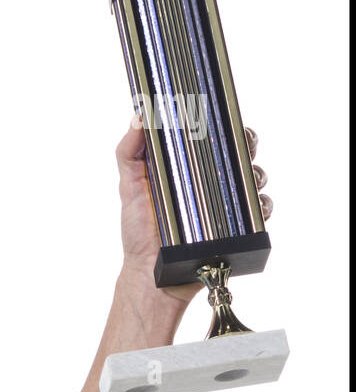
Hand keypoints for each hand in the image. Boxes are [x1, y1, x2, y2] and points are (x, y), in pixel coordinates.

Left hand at [116, 118, 271, 303]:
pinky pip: (261, 210)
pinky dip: (263, 204)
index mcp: (184, 169)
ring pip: (253, 178)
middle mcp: (208, 183)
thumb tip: (138, 117)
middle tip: (241, 146)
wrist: (152, 274)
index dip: (222, 125)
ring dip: (256, 173)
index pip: (210, 138)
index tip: (224, 118)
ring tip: (246, 178)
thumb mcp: (129, 188)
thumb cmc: (138, 232)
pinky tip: (253, 204)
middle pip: (238, 154)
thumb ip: (129, 152)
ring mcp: (224, 205)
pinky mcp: (237, 227)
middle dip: (246, 144)